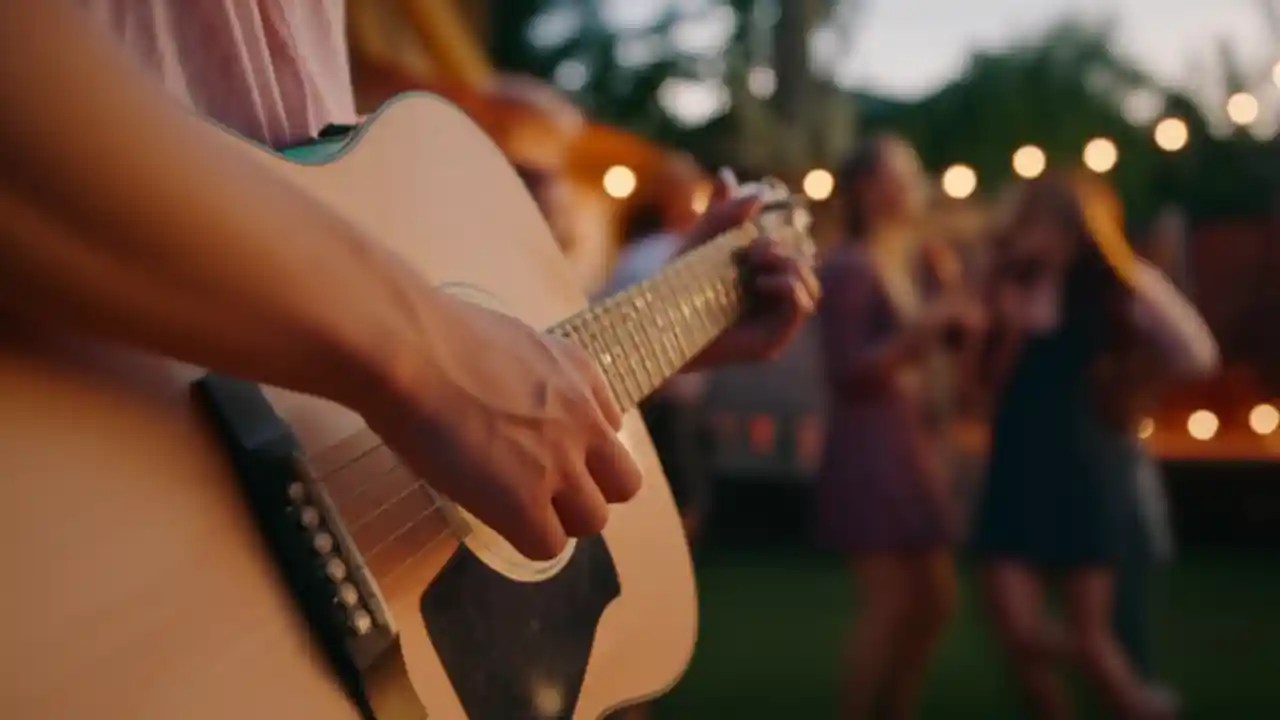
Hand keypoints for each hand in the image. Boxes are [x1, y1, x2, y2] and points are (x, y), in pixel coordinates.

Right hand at [360, 294, 642, 560]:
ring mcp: (560, 463)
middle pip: (624, 484)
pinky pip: (548, 545)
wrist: (408, 349)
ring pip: (593, 520)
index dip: (583, 449)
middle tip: (544, 491)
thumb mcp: (508, 342)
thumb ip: (531, 376)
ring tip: (515, 509)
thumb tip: (515, 400)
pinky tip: (495, 520)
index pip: (612, 428)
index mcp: (580, 372)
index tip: (549, 450)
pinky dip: (525, 540)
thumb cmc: (432, 334)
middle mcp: (584, 419)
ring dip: (559, 520)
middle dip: (589, 492)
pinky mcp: (525, 502)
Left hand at [681, 180, 819, 368]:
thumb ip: (716, 209)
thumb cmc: (677, 283)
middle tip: (753, 249)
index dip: (789, 234)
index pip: (798, 250)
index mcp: (765, 275)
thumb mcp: (700, 238)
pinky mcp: (771, 343)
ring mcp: (774, 324)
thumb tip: (728, 174)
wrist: (659, 322)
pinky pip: (802, 308)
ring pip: (811, 286)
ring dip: (790, 266)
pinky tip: (760, 283)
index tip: (755, 231)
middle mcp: (774, 301)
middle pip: (808, 266)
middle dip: (786, 250)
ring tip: (755, 262)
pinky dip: (789, 288)